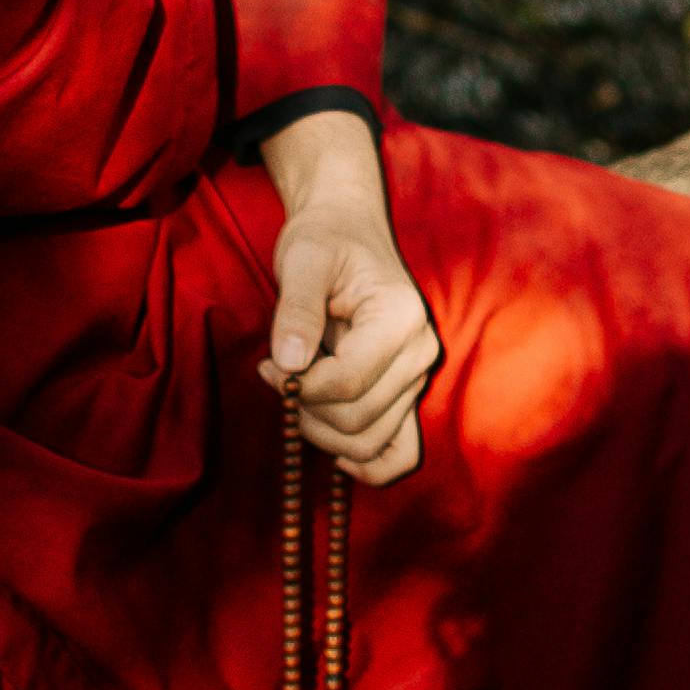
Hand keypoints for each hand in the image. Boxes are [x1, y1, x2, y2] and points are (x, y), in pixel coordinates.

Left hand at [257, 112, 434, 486]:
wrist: (348, 226)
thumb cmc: (325, 237)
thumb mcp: (303, 258)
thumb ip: (296, 309)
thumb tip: (288, 366)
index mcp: (400, 318)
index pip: (349, 382)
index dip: (300, 387)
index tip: (269, 366)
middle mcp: (420, 352)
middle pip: (359, 420)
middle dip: (307, 409)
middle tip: (276, 373)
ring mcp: (417, 376)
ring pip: (371, 442)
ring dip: (323, 433)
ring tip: (296, 392)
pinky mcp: (406, 391)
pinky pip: (399, 451)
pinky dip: (367, 463)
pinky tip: (332, 449)